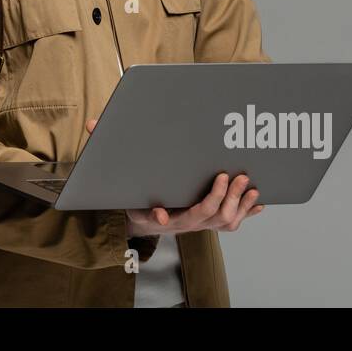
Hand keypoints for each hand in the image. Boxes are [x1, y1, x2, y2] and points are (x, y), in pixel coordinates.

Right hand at [85, 117, 265, 236]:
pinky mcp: (205, 222)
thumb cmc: (131, 200)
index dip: (212, 198)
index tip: (221, 176)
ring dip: (241, 205)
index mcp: (169, 216)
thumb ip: (104, 153)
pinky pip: (230, 222)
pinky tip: (258, 203)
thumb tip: (94, 125)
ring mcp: (198, 225)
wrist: (136, 223)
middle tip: (240, 174)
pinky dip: (246, 213)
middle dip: (231, 196)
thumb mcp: (117, 184)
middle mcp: (186, 224)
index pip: (196, 212)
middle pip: (217, 217)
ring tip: (251, 186)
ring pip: (227, 222)